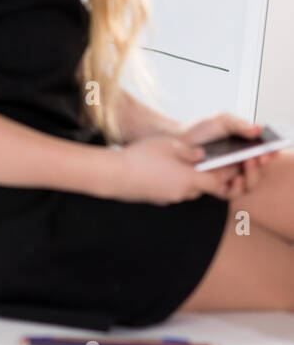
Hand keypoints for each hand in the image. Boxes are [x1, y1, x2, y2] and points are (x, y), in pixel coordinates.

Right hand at [107, 135, 235, 204]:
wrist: (113, 175)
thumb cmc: (141, 157)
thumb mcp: (170, 145)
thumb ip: (190, 151)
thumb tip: (201, 155)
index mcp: (191, 179)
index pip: (219, 180)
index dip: (227, 172)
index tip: (231, 163)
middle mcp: (183, 192)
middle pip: (204, 186)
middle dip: (208, 175)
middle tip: (206, 161)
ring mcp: (169, 198)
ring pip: (187, 189)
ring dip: (188, 178)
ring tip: (180, 164)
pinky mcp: (156, 199)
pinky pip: (171, 190)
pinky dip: (172, 182)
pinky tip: (162, 170)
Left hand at [177, 112, 280, 197]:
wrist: (176, 139)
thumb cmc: (200, 130)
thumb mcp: (222, 121)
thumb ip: (240, 124)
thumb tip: (258, 129)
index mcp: (244, 150)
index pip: (264, 155)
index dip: (271, 153)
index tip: (273, 149)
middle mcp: (239, 165)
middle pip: (259, 170)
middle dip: (263, 163)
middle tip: (261, 155)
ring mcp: (228, 176)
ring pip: (249, 183)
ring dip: (254, 174)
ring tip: (250, 161)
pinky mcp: (216, 186)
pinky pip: (231, 192)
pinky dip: (238, 187)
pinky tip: (237, 178)